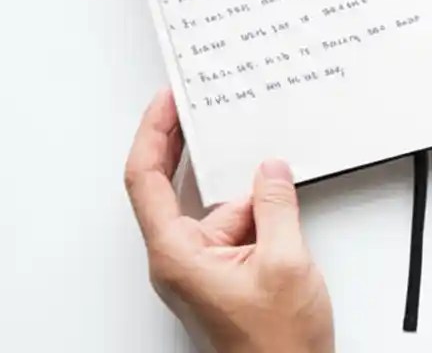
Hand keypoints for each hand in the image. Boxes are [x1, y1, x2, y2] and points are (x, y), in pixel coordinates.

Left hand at [124, 90, 333, 352]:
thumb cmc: (276, 345)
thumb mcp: (285, 262)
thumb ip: (276, 207)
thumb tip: (271, 170)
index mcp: (178, 256)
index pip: (146, 181)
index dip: (153, 134)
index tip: (167, 103)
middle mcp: (181, 260)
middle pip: (174, 189)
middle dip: (189, 148)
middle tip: (200, 106)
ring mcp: (202, 268)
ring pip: (218, 208)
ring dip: (245, 189)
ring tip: (272, 168)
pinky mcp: (225, 274)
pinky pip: (235, 227)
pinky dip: (257, 210)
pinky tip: (280, 198)